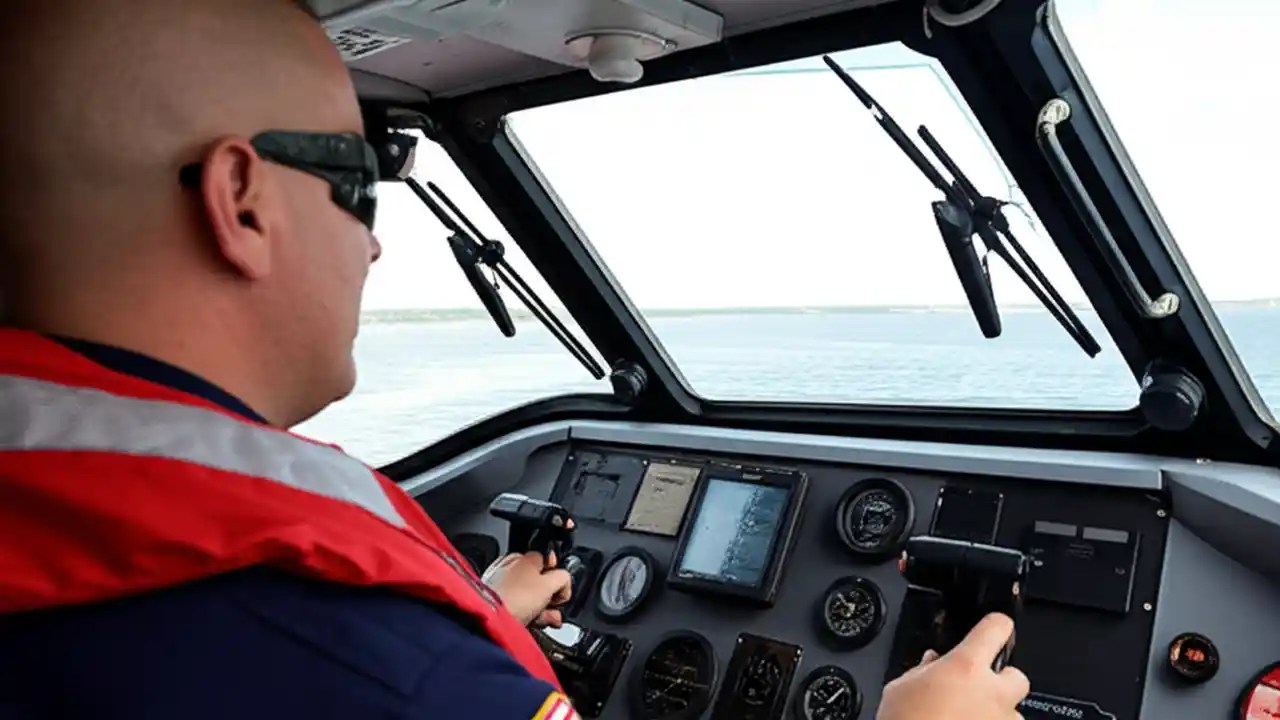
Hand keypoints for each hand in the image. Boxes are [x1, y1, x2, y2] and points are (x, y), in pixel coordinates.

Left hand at [482, 551, 572, 626]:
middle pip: (539, 581)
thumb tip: (565, 580)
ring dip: (541, 608)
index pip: (548, 562)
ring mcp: (501, 582)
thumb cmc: (517, 598)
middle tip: (554, 611)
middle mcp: (511, 566)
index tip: (561, 593)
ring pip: (528, 594)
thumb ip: (562, 578)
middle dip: (550, 598)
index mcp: (524, 557)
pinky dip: (525, 612)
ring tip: (544, 620)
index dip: (558, 578)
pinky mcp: (494, 598)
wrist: (491, 617)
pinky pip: (516, 604)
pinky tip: (531, 622)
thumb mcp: (549, 585)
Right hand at [877, 613, 1028, 719]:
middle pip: (1017, 675)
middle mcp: (992, 694)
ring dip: (994, 716)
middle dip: (1000, 682)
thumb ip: (922, 671)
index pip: (996, 627)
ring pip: (1012, 713)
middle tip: (976, 691)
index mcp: (965, 667)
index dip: (995, 626)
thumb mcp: (899, 689)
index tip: (994, 628)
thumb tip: (932, 665)